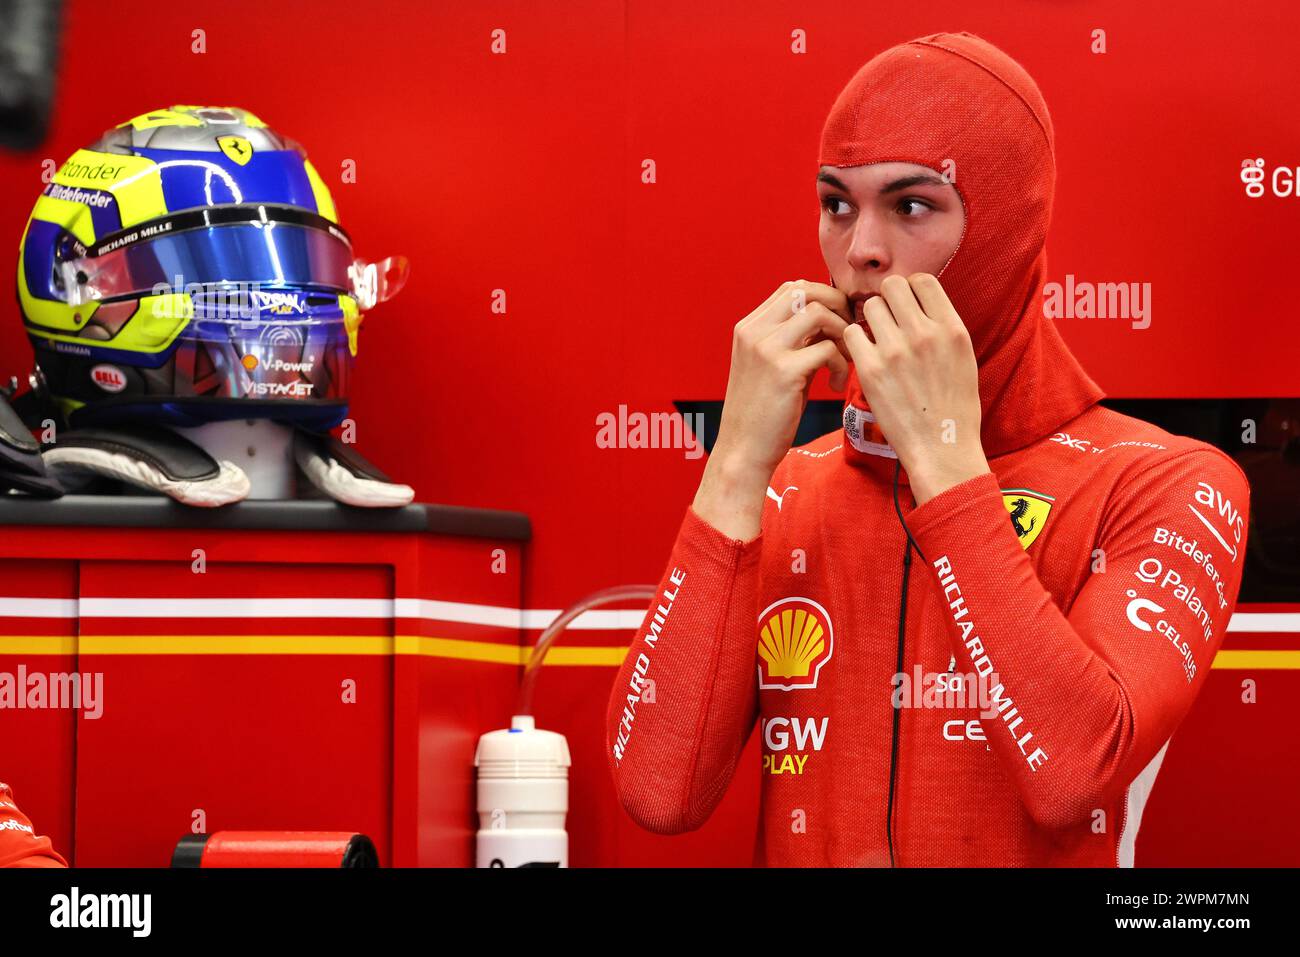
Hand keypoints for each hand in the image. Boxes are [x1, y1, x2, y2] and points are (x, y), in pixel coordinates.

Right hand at [694, 280, 851, 539]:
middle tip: (850, 334)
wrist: (743, 451)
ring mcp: (767, 349)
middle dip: (837, 306)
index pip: (792, 288)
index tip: (839, 320)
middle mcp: (754, 332)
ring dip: (842, 333)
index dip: (823, 296)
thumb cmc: (762, 413)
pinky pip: (827, 349)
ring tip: (845, 360)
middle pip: (806, 290)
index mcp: (749, 328)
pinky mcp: (784, 371)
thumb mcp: (769, 367)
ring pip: (819, 313)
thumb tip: (828, 319)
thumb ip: (790, 340)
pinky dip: (840, 364)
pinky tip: (834, 385)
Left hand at [842, 273, 988, 505]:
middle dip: (887, 299)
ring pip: (870, 307)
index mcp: (952, 329)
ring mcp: (896, 351)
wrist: (941, 447)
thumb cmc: (954, 406)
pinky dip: (855, 341)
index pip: (922, 281)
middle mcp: (924, 334)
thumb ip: (942, 326)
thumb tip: (919, 301)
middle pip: (892, 286)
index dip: (910, 288)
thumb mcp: (963, 358)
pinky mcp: (871, 370)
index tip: (906, 305)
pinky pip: (851, 334)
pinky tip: (864, 355)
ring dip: (870, 319)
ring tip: (876, 339)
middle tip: (887, 320)